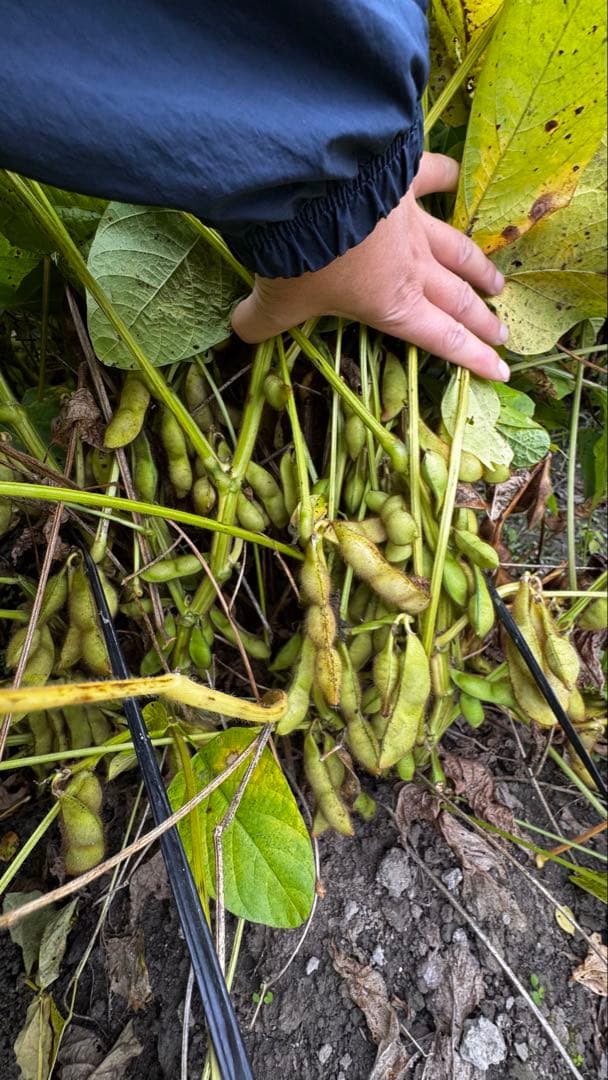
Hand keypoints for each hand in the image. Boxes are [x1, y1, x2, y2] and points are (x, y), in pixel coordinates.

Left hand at [231, 152, 509, 380]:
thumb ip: (260, 321)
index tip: (500, 371)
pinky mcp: (405, 179)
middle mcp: (413, 268)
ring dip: (479, 268)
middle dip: (482, 321)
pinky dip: (448, 178)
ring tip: (497, 283)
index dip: (472, 358)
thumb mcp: (276, 300)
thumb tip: (240, 333)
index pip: (440, 339)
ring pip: (457, 250)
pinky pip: (434, 176)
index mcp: (392, 305)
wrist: (313, 189)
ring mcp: (413, 222)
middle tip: (503, 333)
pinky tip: (460, 177)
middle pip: (458, 299)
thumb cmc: (301, 258)